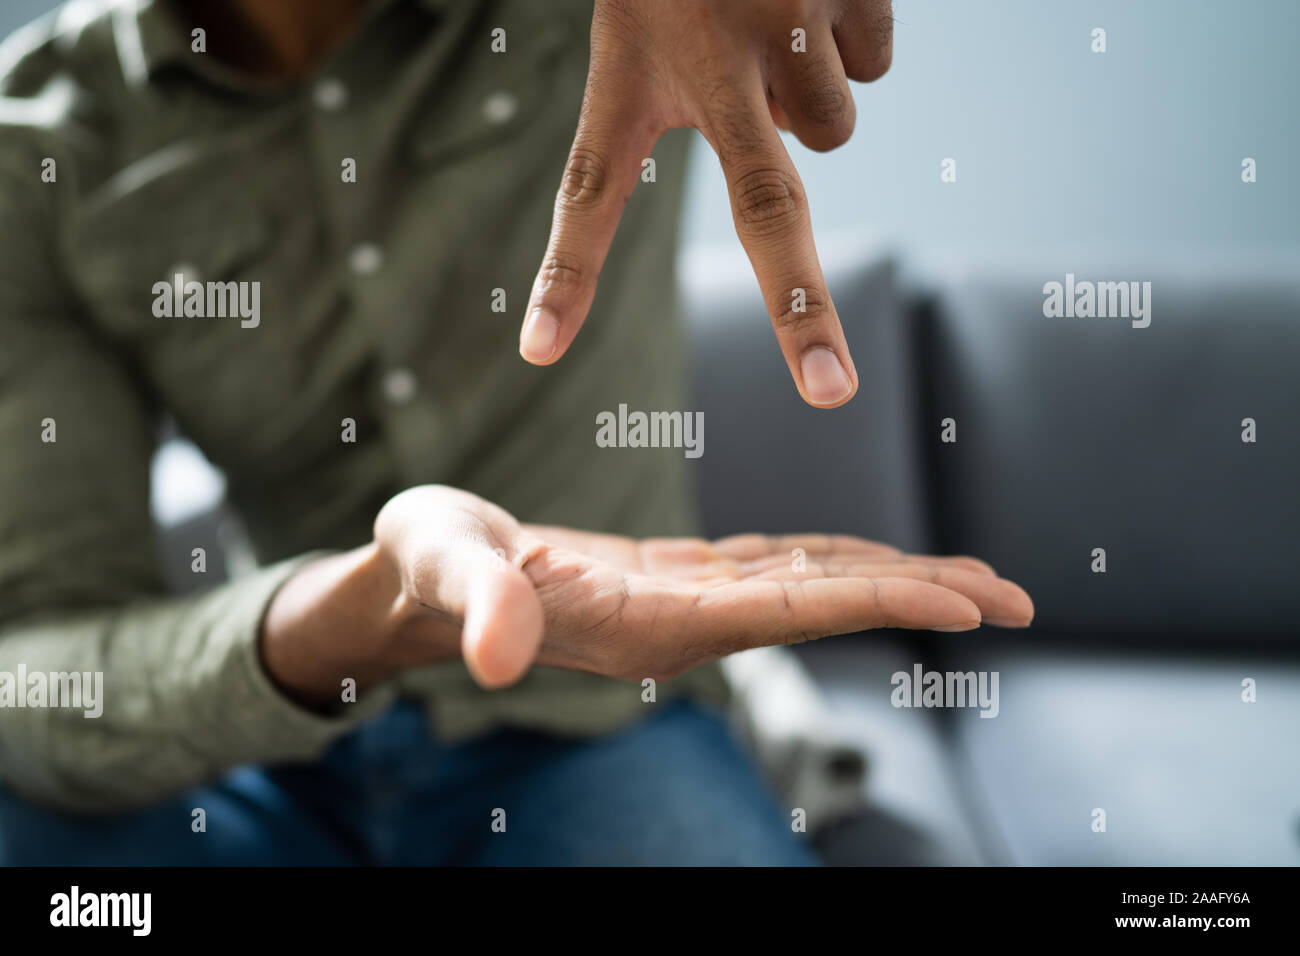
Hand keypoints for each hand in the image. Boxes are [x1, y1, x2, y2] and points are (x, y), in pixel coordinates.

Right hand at [263, 486, 1032, 701]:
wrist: (419, 579)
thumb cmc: (427, 565)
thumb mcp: (443, 565)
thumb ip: (480, 602)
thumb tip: (500, 657)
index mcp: (649, 623)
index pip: (789, 613)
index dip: (880, 600)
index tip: (971, 604)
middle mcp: (684, 623)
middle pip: (825, 606)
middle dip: (921, 598)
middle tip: (1023, 600)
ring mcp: (685, 603)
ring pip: (811, 587)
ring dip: (894, 578)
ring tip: (978, 582)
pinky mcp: (677, 576)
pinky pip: (776, 566)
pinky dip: (834, 556)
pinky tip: (871, 552)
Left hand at [519, 0, 894, 407]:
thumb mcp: (640, 23)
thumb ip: (687, 98)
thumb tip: (813, 141)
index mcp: (631, 65)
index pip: (590, 186)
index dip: (568, 274)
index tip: (537, 352)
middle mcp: (708, 57)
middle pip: (768, 214)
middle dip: (801, 315)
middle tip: (831, 393)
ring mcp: (788, 23)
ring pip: (837, 125)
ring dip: (815, 90)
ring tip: (776, 17)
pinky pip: (876, 60)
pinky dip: (853, 35)